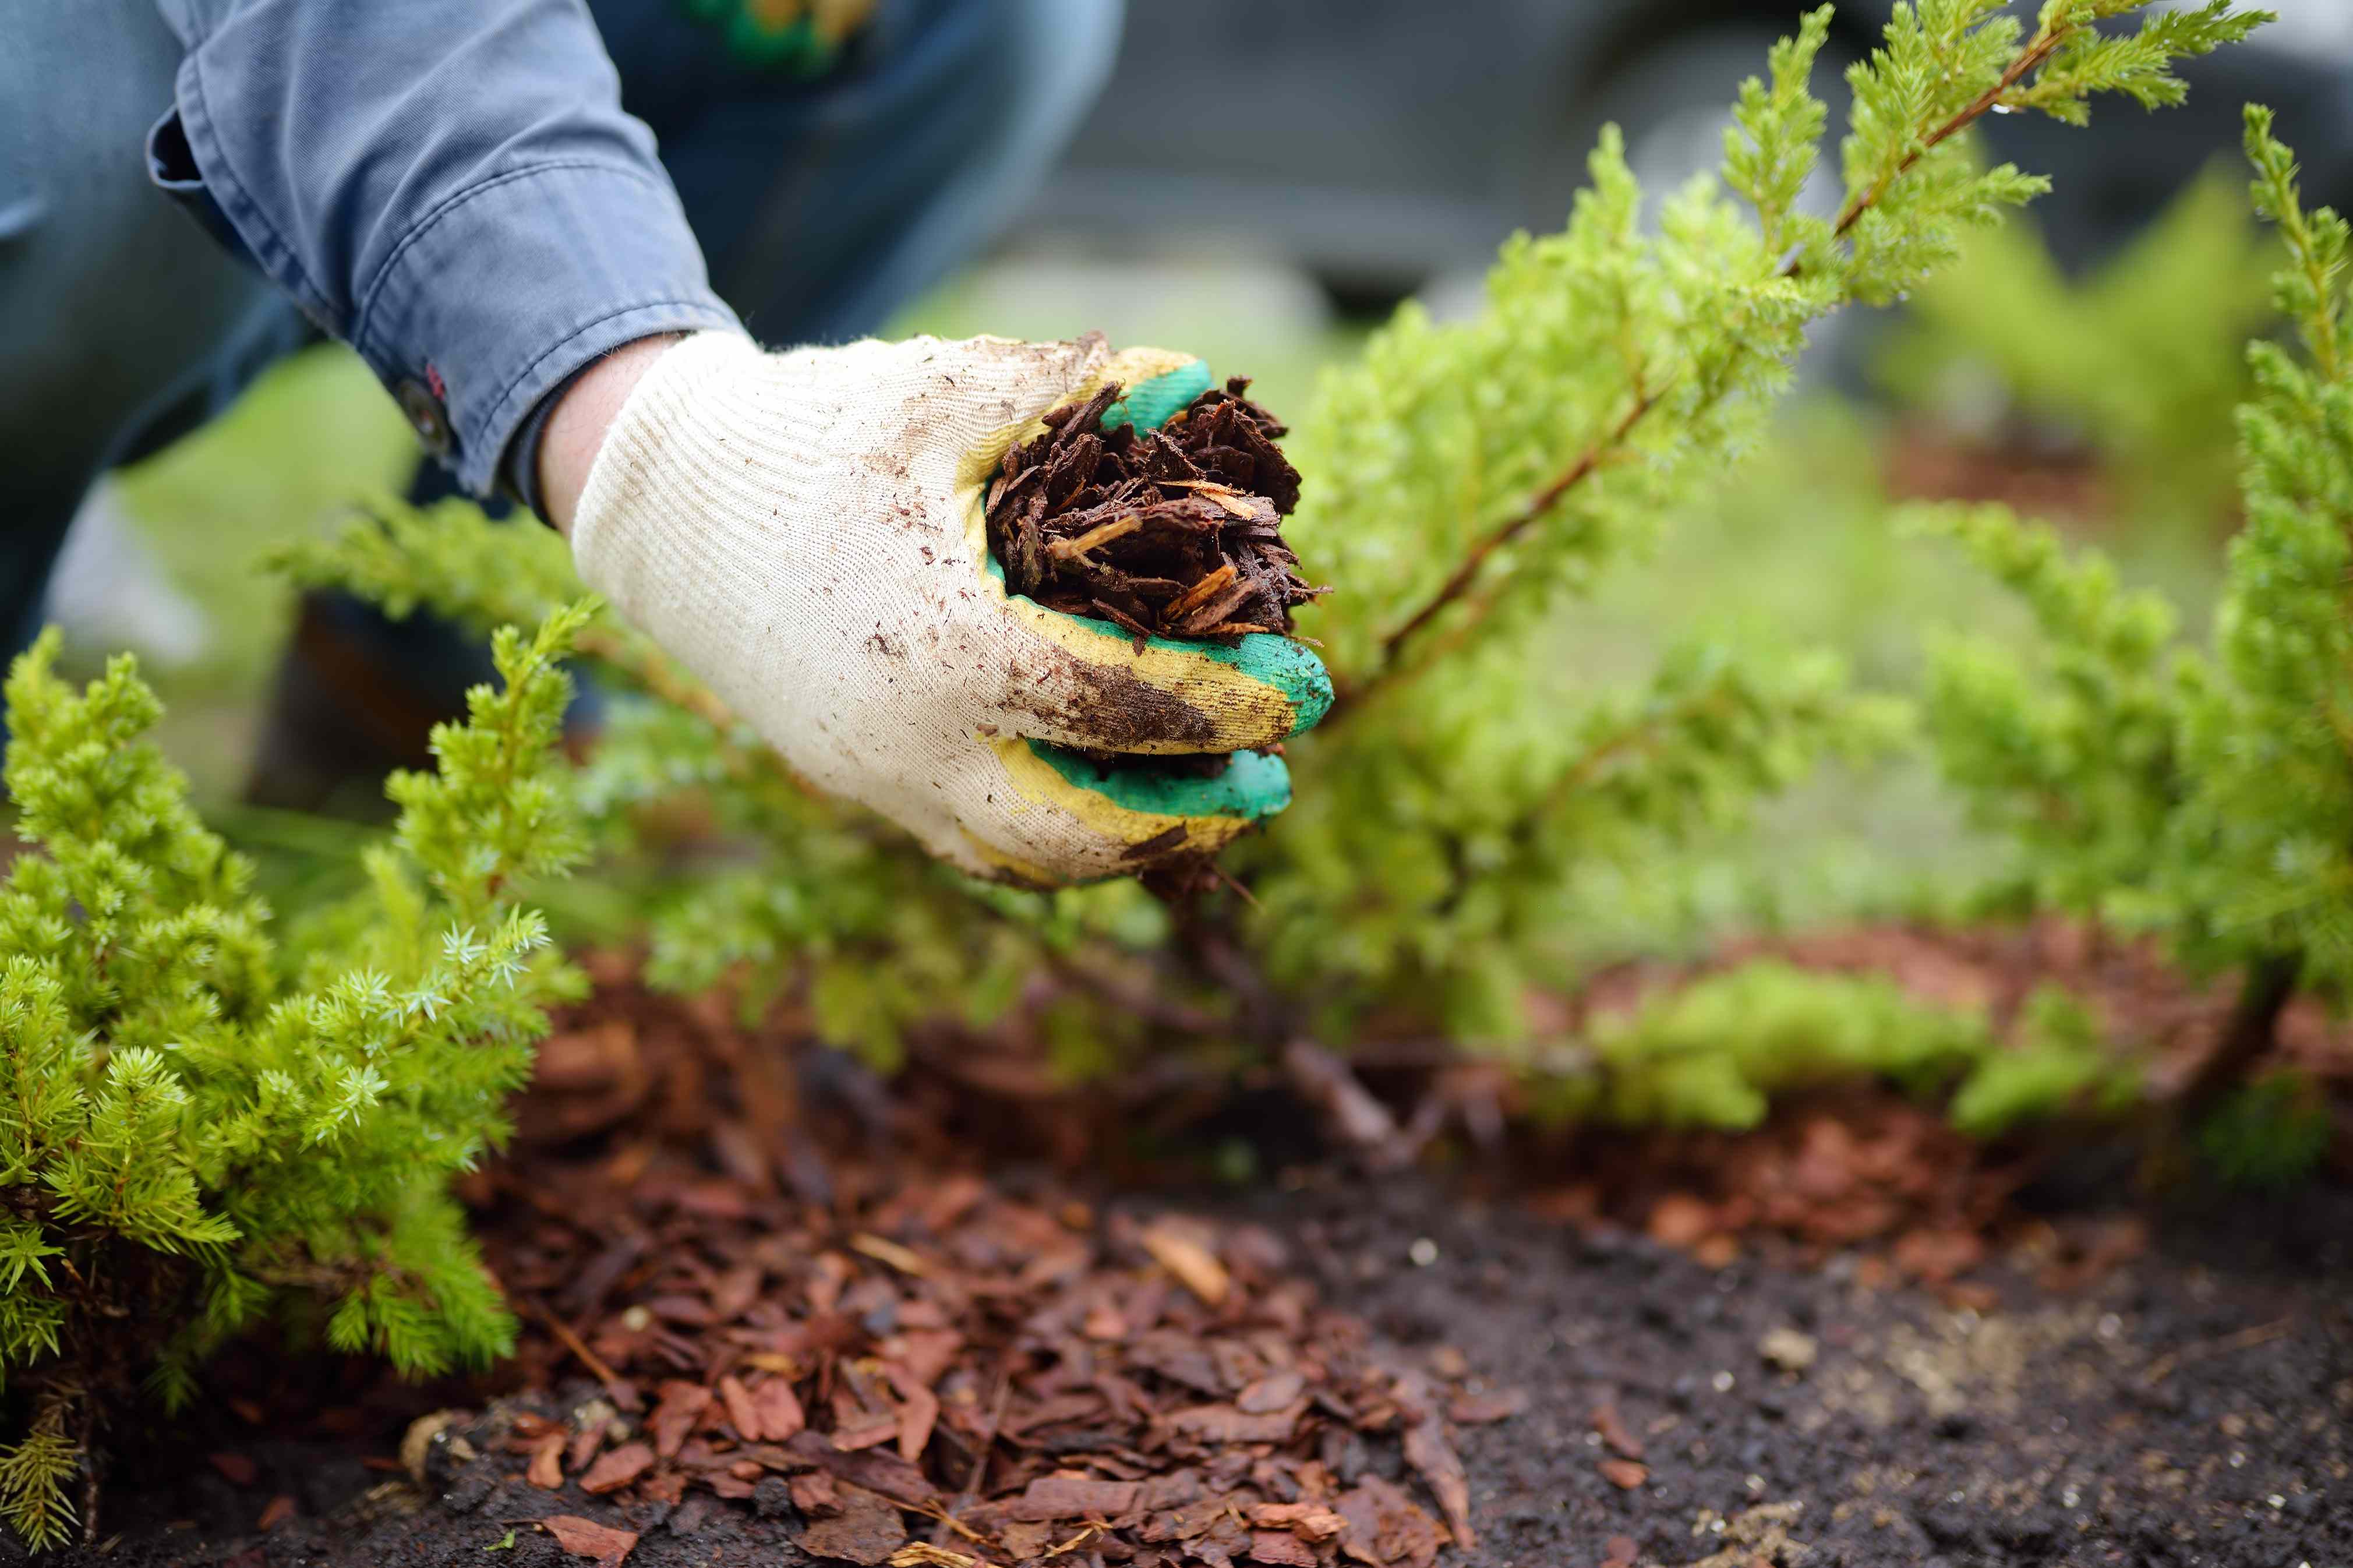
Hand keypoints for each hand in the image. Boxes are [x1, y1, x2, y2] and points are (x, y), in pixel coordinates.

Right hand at [559, 331, 1328, 884]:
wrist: (667, 504)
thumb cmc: (815, 434)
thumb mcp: (947, 392)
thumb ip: (1078, 389)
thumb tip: (1203, 384)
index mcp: (945, 647)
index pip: (1118, 707)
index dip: (1225, 703)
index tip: (1298, 685)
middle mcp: (910, 743)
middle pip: (1082, 833)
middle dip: (1193, 810)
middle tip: (1273, 772)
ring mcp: (877, 780)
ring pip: (1029, 862)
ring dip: (1134, 846)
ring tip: (1214, 801)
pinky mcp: (858, 787)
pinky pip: (977, 846)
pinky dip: (1060, 842)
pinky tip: (1119, 801)